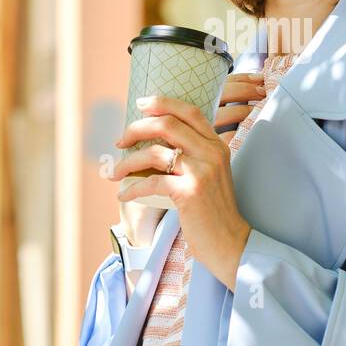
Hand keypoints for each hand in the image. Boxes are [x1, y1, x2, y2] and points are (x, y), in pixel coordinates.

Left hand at [109, 73, 262, 248]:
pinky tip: (124, 194)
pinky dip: (132, 188)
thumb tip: (155, 145)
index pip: (189, 111)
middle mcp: (211, 153)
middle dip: (136, 129)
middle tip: (120, 141)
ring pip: (155, 152)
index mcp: (217, 145)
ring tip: (116, 173)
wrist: (229, 242)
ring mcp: (201, 171)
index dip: (163, 103)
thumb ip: (193, 156)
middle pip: (167, 124)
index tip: (141, 104)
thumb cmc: (213, 211)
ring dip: (128, 162)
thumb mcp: (211, 175)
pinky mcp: (190, 191)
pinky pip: (151, 182)